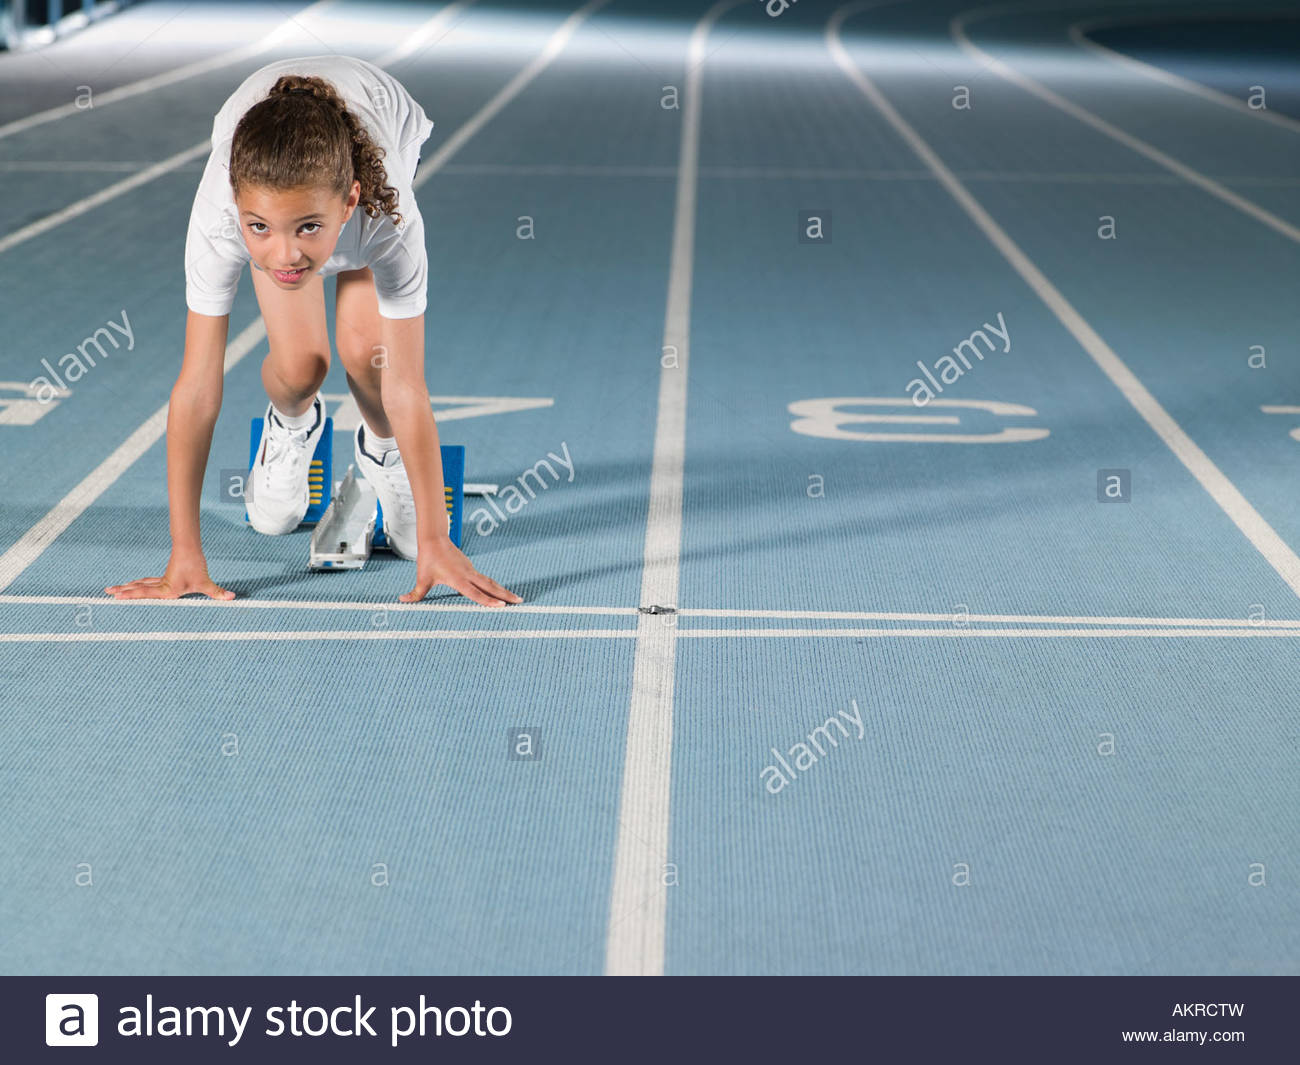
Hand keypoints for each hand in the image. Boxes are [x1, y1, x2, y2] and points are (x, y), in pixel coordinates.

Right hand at [105, 551, 235, 599]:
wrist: (190, 549)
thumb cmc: (196, 567)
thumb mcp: (206, 583)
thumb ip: (218, 592)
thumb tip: (233, 597)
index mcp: (166, 589)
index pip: (145, 593)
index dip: (131, 595)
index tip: (117, 597)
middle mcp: (161, 586)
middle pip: (138, 588)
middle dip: (123, 591)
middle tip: (107, 592)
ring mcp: (161, 581)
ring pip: (140, 584)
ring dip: (127, 587)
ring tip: (112, 590)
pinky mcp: (164, 578)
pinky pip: (147, 583)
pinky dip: (137, 585)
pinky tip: (131, 586)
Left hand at [402, 538, 522, 605]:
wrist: (434, 538)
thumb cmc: (429, 558)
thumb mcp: (422, 578)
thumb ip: (416, 593)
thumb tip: (402, 601)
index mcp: (458, 579)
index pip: (475, 593)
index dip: (488, 601)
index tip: (502, 606)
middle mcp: (468, 574)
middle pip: (490, 586)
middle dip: (505, 595)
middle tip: (519, 602)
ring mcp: (471, 570)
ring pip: (490, 582)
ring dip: (503, 590)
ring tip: (516, 599)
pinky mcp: (471, 568)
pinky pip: (485, 579)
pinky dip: (494, 586)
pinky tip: (501, 593)